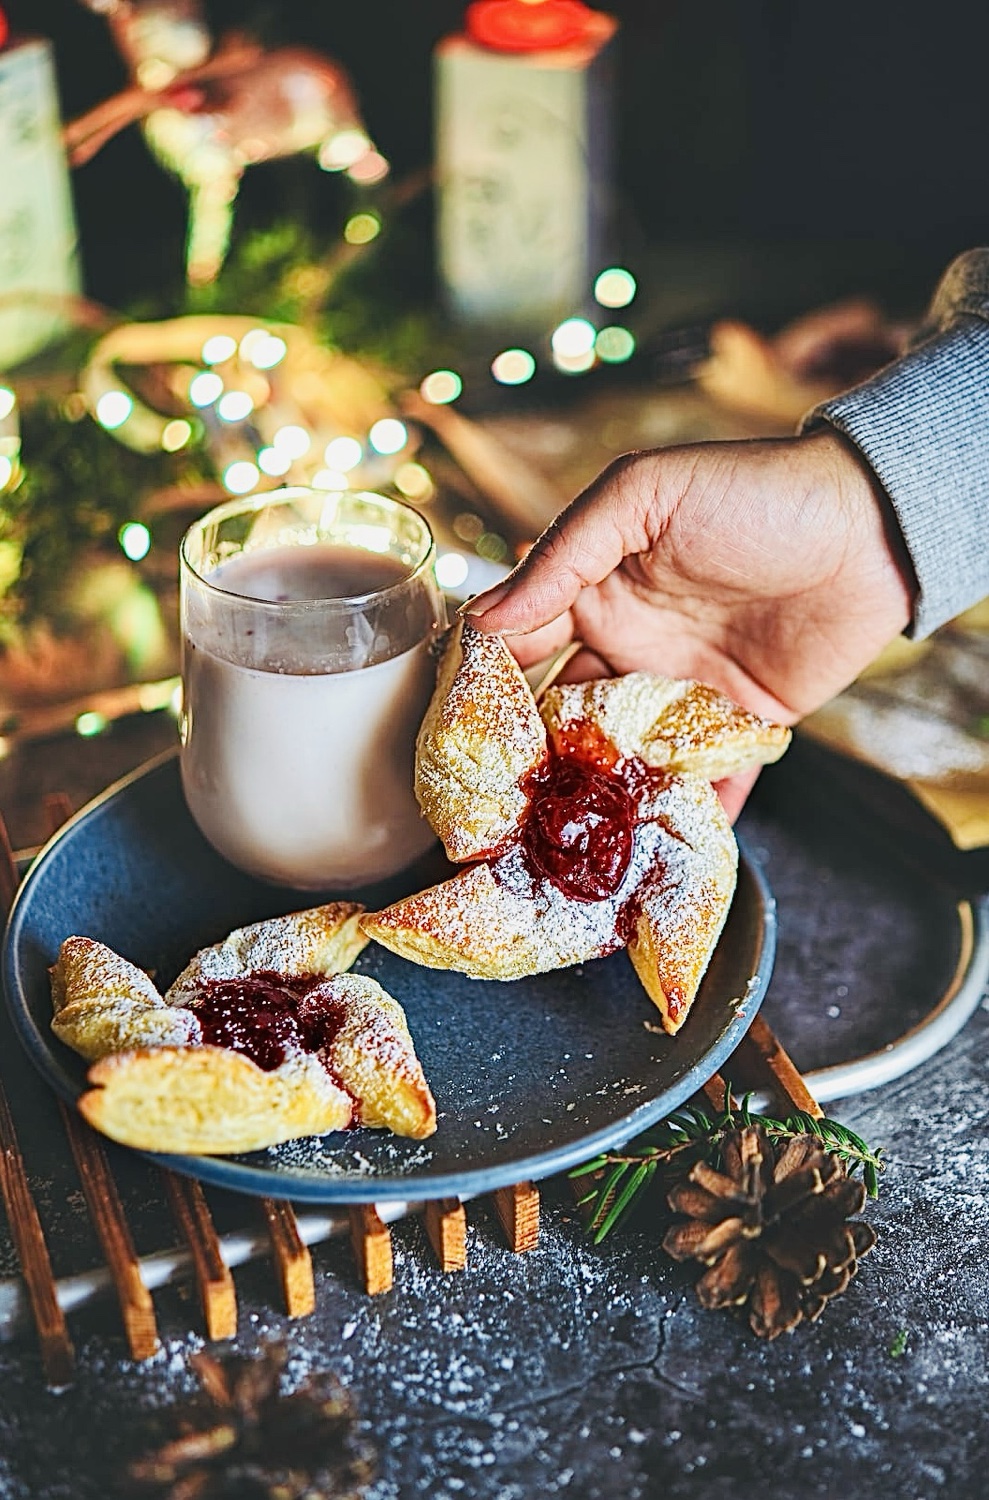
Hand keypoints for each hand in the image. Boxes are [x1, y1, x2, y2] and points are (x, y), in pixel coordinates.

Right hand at [463, 430, 916, 815]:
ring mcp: (684, 695)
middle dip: (532, 765)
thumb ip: (563, 555)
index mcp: (597, 595)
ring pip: (623, 760)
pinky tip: (650, 857)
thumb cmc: (753, 492)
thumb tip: (482, 618)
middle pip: (563, 720)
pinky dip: (681, 819)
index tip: (454, 740)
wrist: (871, 528)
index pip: (521, 649)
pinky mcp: (741, 729)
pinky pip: (703, 783)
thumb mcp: (643, 496)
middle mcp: (631, 650)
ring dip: (596, 799)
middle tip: (497, 814)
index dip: (485, 690)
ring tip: (561, 848)